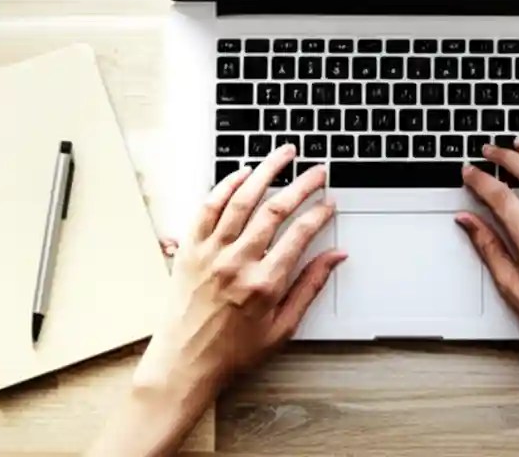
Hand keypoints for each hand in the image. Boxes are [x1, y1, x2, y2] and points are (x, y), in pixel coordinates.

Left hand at [90, 145, 343, 456]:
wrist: (184, 364)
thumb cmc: (232, 352)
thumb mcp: (283, 327)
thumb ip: (310, 287)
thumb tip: (335, 258)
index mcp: (264, 284)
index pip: (300, 235)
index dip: (319, 214)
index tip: (330, 202)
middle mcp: (236, 262)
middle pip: (274, 210)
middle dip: (300, 185)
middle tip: (316, 170)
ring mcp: (210, 253)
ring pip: (241, 200)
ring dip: (264, 172)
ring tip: (282, 154)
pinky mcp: (189, 250)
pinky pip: (207, 208)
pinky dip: (224, 187)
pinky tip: (241, 175)